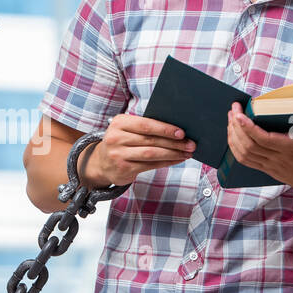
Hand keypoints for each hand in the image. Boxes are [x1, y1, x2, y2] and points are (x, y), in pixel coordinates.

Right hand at [82, 113, 196, 187]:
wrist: (101, 163)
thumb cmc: (122, 142)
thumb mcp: (127, 130)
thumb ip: (146, 127)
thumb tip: (176, 130)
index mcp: (119, 123)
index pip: (145, 125)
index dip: (164, 129)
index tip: (181, 132)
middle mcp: (116, 138)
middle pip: (150, 140)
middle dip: (174, 142)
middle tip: (190, 143)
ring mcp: (118, 155)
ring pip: (151, 154)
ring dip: (172, 153)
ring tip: (187, 153)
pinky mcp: (123, 169)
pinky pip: (150, 165)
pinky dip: (166, 162)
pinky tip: (177, 160)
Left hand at [225, 102, 292, 195]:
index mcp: (291, 150)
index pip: (264, 139)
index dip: (248, 127)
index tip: (239, 114)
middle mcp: (278, 159)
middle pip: (249, 145)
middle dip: (236, 127)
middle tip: (232, 110)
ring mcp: (271, 166)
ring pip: (244, 153)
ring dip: (233, 136)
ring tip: (230, 119)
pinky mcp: (267, 170)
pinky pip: (246, 161)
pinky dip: (235, 148)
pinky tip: (233, 136)